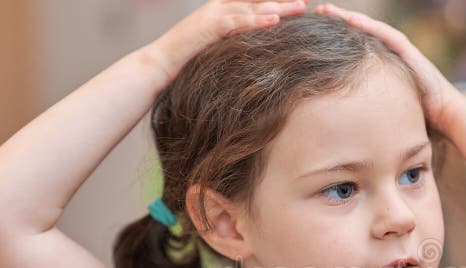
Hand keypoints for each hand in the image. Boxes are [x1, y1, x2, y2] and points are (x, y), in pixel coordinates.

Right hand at [144, 0, 307, 84]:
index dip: (274, 1)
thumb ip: (235, 43)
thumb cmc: (188, 61)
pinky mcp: (209, 27)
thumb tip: (256, 52)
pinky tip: (274, 20)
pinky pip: (238, 22)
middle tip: (305, 1)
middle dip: (282, 0)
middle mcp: (219, 7)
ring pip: (252, 7)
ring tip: (300, 7)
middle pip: (257, 0)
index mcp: (222, 10)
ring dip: (278, 7)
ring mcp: (214, 15)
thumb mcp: (217, 48)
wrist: (160, 64)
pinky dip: (257, 21)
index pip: (254, 1)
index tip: (298, 2)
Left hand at [314, 3, 464, 133]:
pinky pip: (385, 35)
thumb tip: (343, 115)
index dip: (339, 34)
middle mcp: (390, 51)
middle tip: (318, 10)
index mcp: (383, 63)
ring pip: (370, 28)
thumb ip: (368, 102)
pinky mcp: (407, 51)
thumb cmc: (417, 112)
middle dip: (340, 19)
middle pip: (361, 31)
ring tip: (329, 10)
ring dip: (349, 17)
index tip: (317, 27)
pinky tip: (352, 19)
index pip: (357, 43)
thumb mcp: (384, 105)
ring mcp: (400, 49)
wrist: (444, 112)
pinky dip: (368, 26)